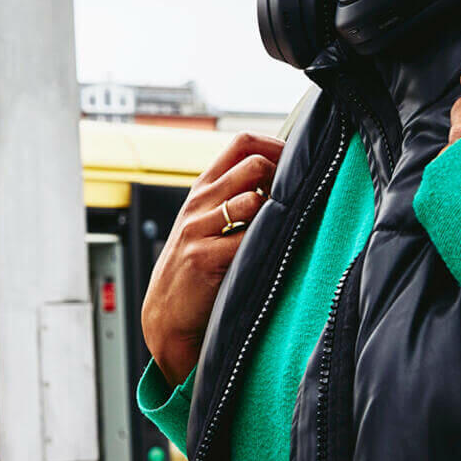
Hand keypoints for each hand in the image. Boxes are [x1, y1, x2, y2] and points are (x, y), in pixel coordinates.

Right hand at [141, 132, 283, 386]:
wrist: (165, 317)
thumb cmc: (196, 267)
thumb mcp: (206, 221)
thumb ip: (233, 195)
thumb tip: (282, 173)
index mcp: (203, 188)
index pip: (242, 143)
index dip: (275, 146)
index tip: (295, 163)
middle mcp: (199, 203)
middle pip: (253, 164)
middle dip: (281, 178)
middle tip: (292, 201)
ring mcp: (198, 229)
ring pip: (254, 201)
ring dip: (275, 214)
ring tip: (279, 232)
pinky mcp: (205, 259)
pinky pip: (247, 239)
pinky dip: (264, 244)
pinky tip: (267, 255)